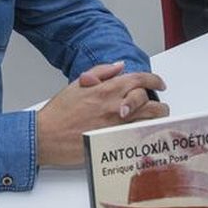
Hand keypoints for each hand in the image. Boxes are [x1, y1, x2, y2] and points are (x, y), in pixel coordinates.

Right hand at [35, 62, 168, 165]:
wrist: (46, 135)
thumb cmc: (59, 113)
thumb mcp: (78, 84)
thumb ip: (102, 72)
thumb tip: (119, 66)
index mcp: (107, 89)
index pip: (140, 80)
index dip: (154, 80)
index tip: (159, 83)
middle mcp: (115, 106)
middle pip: (151, 102)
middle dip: (160, 104)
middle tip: (160, 106)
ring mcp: (117, 126)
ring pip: (149, 120)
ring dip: (156, 119)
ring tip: (156, 120)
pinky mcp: (114, 141)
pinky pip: (139, 136)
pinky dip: (145, 132)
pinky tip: (146, 132)